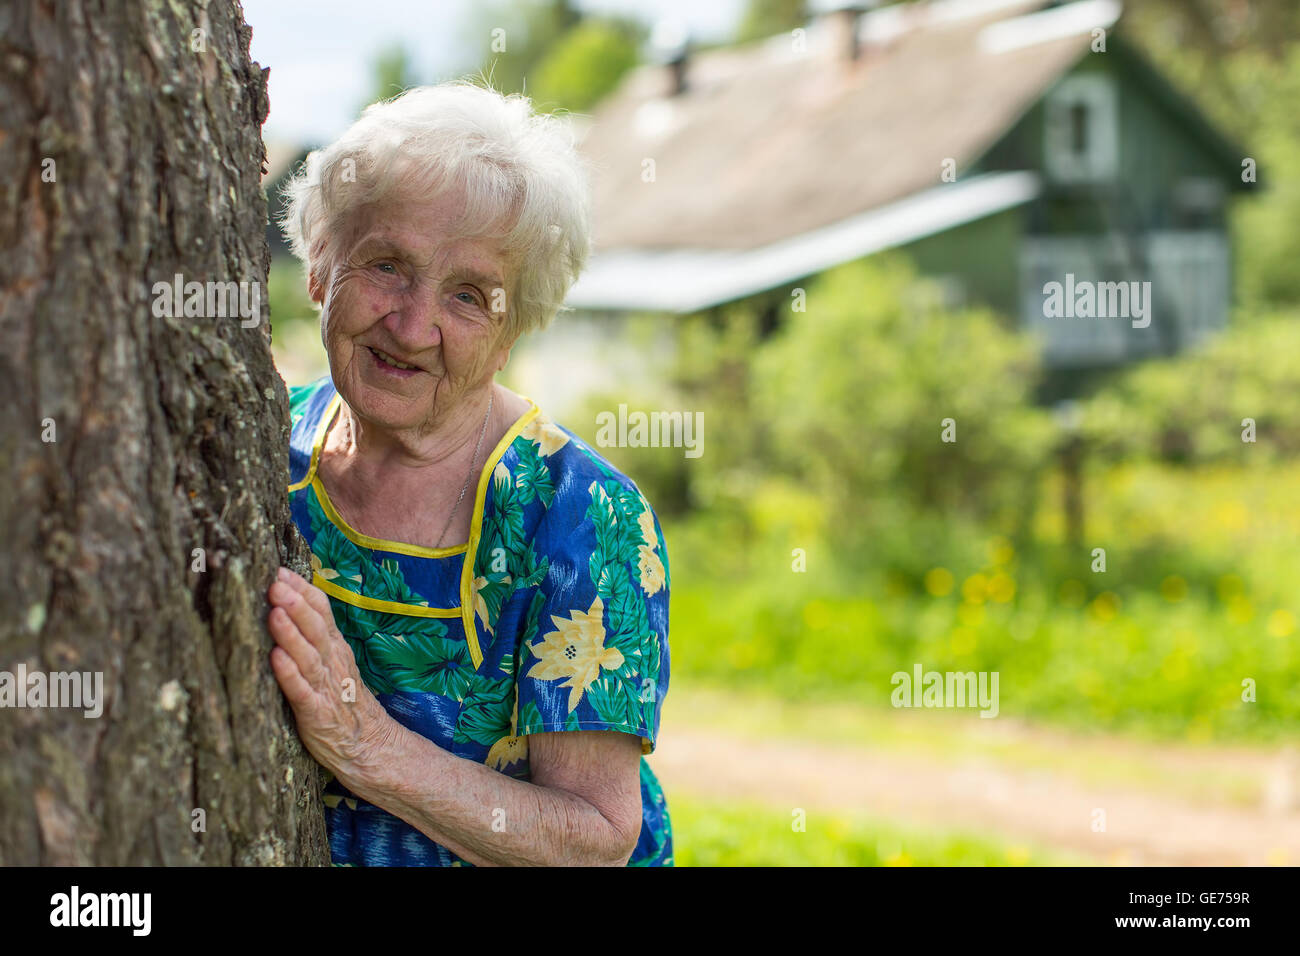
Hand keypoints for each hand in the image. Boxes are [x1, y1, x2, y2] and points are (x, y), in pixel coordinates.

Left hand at [267, 567, 396, 783]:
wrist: (369, 748)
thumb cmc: (343, 703)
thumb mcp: (335, 663)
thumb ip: (316, 636)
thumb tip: (290, 603)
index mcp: (336, 648)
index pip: (323, 611)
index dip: (303, 590)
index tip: (280, 570)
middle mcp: (333, 663)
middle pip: (316, 627)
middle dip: (296, 603)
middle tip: (275, 582)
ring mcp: (326, 688)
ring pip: (308, 656)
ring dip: (291, 633)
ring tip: (275, 611)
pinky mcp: (316, 715)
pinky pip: (302, 692)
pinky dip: (289, 674)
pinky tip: (275, 659)